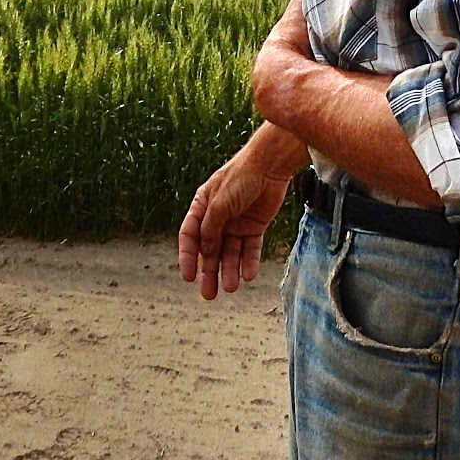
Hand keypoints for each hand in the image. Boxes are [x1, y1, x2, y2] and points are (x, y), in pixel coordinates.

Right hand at [178, 124, 305, 300]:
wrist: (271, 164)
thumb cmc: (241, 176)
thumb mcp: (220, 203)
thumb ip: (211, 228)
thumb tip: (204, 252)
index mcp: (202, 206)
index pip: (190, 236)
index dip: (187, 256)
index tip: (188, 277)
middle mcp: (218, 217)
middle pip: (210, 250)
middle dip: (209, 272)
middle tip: (208, 294)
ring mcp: (237, 222)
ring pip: (230, 252)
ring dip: (230, 270)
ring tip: (231, 288)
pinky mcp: (255, 225)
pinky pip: (250, 248)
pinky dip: (249, 262)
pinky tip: (248, 275)